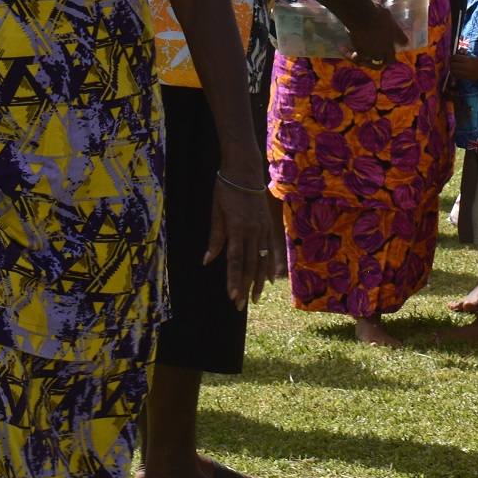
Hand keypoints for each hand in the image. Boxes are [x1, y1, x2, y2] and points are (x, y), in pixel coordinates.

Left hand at [202, 166, 272, 309]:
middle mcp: (253, 231)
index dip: (233, 280)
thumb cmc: (226, 190)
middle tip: (241, 305)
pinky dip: (270, 266)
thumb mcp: (216, 213)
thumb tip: (207, 261)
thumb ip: (215, 238)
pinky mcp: (268, 226)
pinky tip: (269, 279)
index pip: (235, 261)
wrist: (245, 171)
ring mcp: (263, 229)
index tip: (232, 295)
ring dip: (258, 281)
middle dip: (245, 287)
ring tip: (255, 298)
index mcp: (237, 228)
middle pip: (250, 265)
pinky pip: (270, 250)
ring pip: (262, 261)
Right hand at [346, 4, 406, 69]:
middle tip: (381, 58)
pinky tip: (342, 48)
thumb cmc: (373, 8)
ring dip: (368, 62)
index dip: (402, 41)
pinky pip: (357, 59)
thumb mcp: (378, 2)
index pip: (403, 40)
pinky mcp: (363, 54)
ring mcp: (375, 51)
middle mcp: (386, 45)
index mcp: (393, 32)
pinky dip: (349, 55)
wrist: (362, 16)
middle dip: (386, 60)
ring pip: (376, 64)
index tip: (403, 42)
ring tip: (359, 57)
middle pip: (390, 60)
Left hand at [449, 51, 477, 80]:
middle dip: (450, 63)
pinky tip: (456, 72)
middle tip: (451, 63)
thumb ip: (463, 56)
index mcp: (467, 59)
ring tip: (453, 68)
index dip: (451, 58)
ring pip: (453, 71)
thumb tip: (455, 56)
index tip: (451, 58)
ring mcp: (465, 73)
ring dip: (452, 69)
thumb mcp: (471, 57)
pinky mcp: (466, 78)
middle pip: (452, 65)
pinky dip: (455, 74)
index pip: (455, 58)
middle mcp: (465, 66)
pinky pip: (457, 76)